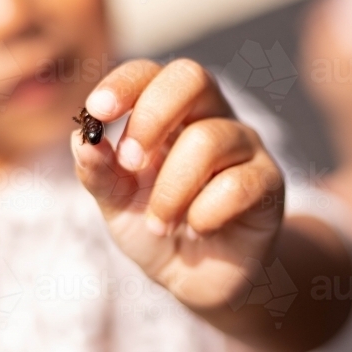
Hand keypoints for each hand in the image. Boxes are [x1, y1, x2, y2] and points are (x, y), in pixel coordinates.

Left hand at [71, 58, 284, 311]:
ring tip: (158, 222)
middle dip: (151, 117)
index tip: (97, 112)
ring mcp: (245, 146)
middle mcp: (211, 116)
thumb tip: (82, 140)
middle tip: (130, 163)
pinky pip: (237, 184)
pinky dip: (205, 212)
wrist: (196, 278)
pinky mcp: (269, 181)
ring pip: (208, 139)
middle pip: (191, 76)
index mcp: (170, 112)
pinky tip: (198, 229)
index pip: (151, 72)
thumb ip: (97, 170)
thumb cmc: (156, 224)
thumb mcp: (115, 201)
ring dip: (171, 189)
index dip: (124, 84)